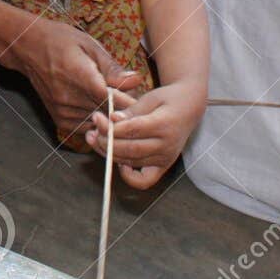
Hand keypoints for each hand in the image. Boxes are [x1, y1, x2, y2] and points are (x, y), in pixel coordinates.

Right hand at [0, 3, 143, 143]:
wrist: (27, 47)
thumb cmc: (60, 40)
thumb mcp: (88, 44)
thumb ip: (112, 68)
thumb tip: (136, 80)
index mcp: (79, 75)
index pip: (111, 99)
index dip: (128, 100)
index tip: (138, 95)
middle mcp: (69, 98)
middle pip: (108, 113)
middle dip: (123, 107)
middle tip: (129, 94)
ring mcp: (63, 111)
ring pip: (99, 121)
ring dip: (109, 114)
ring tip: (111, 96)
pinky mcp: (60, 119)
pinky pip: (87, 126)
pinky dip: (95, 118)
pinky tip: (95, 103)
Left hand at [86, 81, 205, 189]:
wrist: (189, 108)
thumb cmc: (166, 99)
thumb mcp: (150, 98)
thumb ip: (131, 110)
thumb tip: (113, 118)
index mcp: (165, 124)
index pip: (133, 130)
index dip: (112, 126)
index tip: (97, 118)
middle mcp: (167, 145)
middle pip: (130, 149)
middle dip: (106, 142)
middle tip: (91, 132)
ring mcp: (166, 158)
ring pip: (132, 162)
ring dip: (109, 153)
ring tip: (95, 140)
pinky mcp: (163, 166)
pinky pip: (144, 180)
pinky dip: (128, 175)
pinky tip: (118, 161)